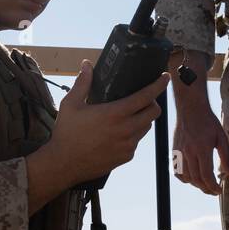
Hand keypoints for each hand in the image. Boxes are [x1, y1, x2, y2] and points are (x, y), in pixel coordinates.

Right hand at [48, 60, 168, 184]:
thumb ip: (83, 83)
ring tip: (130, 115)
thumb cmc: (66, 133)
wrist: (63, 165)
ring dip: (143, 118)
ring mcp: (128, 145)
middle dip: (153, 102)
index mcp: (115, 113)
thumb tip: (86, 64)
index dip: (159, 85)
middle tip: (144, 98)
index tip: (165, 77)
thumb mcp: (71, 104)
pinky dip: (133, 134)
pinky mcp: (126, 157)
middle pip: (153, 112)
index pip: (146, 96)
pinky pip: (137, 142)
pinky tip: (119, 132)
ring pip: (146, 127)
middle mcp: (126, 129)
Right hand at [172, 101, 228, 195]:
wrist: (191, 108)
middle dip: (206, 189)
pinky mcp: (174, 151)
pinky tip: (192, 178)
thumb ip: (226, 157)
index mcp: (202, 149)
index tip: (219, 191)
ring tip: (205, 185)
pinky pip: (177, 171)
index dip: (213, 187)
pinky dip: (184, 178)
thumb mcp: (221, 137)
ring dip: (196, 184)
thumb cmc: (208, 122)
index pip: (206, 175)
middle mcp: (188, 152)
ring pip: (186, 177)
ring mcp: (179, 152)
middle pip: (196, 179)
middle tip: (214, 191)